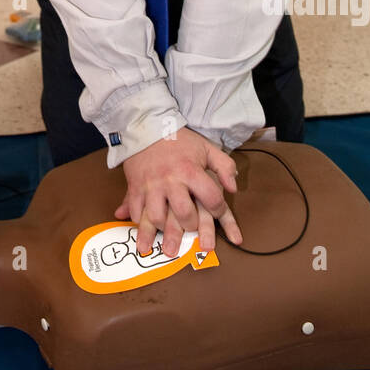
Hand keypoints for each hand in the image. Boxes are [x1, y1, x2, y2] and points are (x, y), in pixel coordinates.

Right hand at [115, 126, 242, 256]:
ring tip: (166, 243)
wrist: (147, 126)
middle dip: (191, 227)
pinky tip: (145, 230)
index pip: (211, 199)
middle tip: (192, 231)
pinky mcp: (136, 187)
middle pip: (184, 214)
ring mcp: (151, 186)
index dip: (220, 211)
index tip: (218, 213)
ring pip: (157, 217)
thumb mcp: (206, 147)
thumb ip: (224, 166)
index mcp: (190, 171)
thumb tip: (233, 188)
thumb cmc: (179, 140)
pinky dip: (140, 223)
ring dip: (163, 232)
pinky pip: (136, 211)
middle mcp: (171, 181)